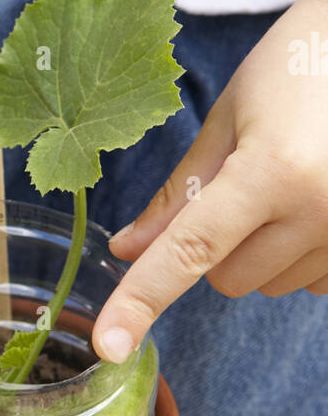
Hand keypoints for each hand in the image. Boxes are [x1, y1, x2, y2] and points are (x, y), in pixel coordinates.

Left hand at [93, 0, 327, 362]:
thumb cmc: (292, 70)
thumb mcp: (227, 120)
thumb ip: (178, 193)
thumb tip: (126, 252)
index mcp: (274, 171)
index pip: (188, 251)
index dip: (141, 299)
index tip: (109, 344)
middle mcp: (320, 212)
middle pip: (225, 279)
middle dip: (213, 247)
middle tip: (237, 183)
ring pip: (267, 285)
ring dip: (257, 251)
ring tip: (285, 181)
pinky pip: (311, 283)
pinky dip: (296, 255)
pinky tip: (311, 202)